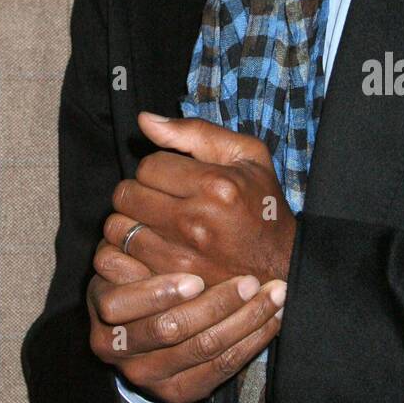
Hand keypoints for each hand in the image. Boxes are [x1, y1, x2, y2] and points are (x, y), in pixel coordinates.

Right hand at [87, 239, 285, 402]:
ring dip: (244, 319)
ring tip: (273, 293)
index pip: (122, 304)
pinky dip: (252, 341)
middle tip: (249, 281)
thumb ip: (144, 226)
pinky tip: (273, 318)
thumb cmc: (152, 265)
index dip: (159, 291)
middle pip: (167, 329)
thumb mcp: (136, 246)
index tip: (197, 278)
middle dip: (214, 304)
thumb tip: (160, 191)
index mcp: (103, 303)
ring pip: (201, 348)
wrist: (158, 318)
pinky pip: (220, 368)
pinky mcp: (175, 391)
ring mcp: (144, 372)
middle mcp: (115, 344)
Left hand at [105, 113, 296, 288]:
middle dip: (138, 191)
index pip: (148, 166)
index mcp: (214, 185)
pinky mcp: (173, 283)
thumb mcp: (246, 154)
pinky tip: (151, 243)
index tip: (171, 176)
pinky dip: (130, 249)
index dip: (156, 167)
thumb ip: (194, 131)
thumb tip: (144, 119)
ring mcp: (182, 256)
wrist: (284, 264)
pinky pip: (125, 259)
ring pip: (119, 228)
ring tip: (152, 219)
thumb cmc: (264, 204)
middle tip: (157, 196)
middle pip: (127, 195)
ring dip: (131, 220)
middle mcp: (194, 221)